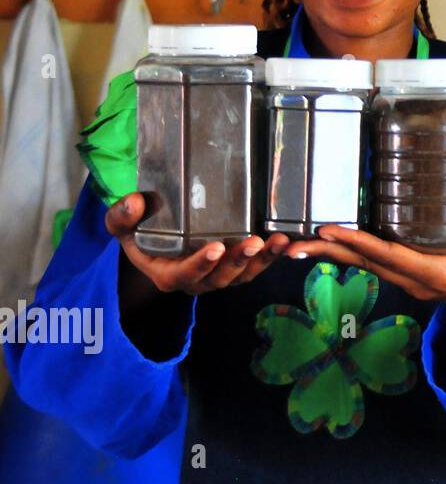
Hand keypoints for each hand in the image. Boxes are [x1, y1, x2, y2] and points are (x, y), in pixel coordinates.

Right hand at [106, 192, 289, 294]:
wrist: (155, 235)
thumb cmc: (139, 230)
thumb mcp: (121, 225)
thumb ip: (122, 217)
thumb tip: (133, 202)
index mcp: (168, 274)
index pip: (185, 274)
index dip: (200, 265)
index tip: (214, 248)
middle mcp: (197, 280)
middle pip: (221, 277)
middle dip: (239, 261)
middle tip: (255, 243)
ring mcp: (220, 275)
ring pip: (244, 273)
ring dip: (264, 259)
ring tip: (278, 242)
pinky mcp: (237, 266)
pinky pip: (257, 266)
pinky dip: (273, 256)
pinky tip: (286, 241)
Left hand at [290, 168, 445, 329]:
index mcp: (437, 273)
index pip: (390, 257)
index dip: (359, 242)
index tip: (330, 229)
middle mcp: (416, 282)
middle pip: (366, 265)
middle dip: (329, 251)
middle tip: (292, 241)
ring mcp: (410, 283)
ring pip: (365, 267)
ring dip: (332, 254)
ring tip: (296, 245)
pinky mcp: (408, 277)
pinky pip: (373, 265)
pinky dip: (349, 254)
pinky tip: (330, 243)